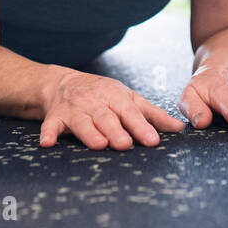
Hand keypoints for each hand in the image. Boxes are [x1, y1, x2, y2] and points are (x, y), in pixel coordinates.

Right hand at [39, 69, 184, 149]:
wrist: (63, 82)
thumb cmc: (103, 94)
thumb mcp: (129, 98)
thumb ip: (153, 114)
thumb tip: (180, 128)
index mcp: (115, 97)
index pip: (130, 112)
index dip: (141, 126)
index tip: (152, 140)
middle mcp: (95, 102)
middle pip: (106, 117)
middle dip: (115, 130)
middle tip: (125, 144)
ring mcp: (74, 109)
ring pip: (82, 122)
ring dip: (89, 133)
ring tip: (98, 144)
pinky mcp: (55, 117)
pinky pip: (50, 125)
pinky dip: (48, 133)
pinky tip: (47, 143)